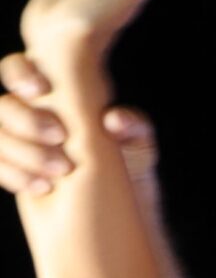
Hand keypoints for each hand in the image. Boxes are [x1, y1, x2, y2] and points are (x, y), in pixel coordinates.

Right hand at [0, 52, 159, 196]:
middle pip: (2, 105)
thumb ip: (134, 128)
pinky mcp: (8, 169)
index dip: (20, 74)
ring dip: (22, 152)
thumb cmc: (129, 166)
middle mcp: (28, 114)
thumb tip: (114, 119)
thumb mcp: (140, 146)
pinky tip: (42, 187)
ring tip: (60, 172)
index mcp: (54, 95)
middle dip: (25, 120)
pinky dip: (11, 174)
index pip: (19, 69)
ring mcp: (14, 142)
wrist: (117, 209)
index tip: (41, 90)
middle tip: (61, 138)